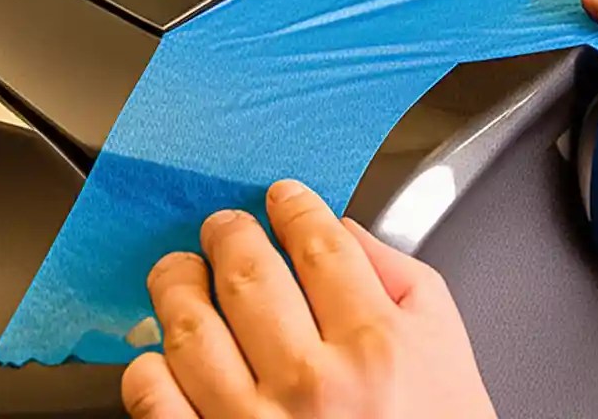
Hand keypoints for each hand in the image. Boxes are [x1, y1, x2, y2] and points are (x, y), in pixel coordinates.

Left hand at [121, 180, 496, 417]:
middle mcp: (312, 384)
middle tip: (224, 228)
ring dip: (177, 285)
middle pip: (248, 272)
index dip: (292, 207)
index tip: (282, 199)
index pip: (318, 245)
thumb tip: (344, 233)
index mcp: (376, 347)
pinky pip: (156, 399)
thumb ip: (404, 282)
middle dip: (228, 233)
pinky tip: (165, 354)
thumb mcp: (448, 356)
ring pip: (190, 327)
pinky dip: (149, 367)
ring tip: (182, 274)